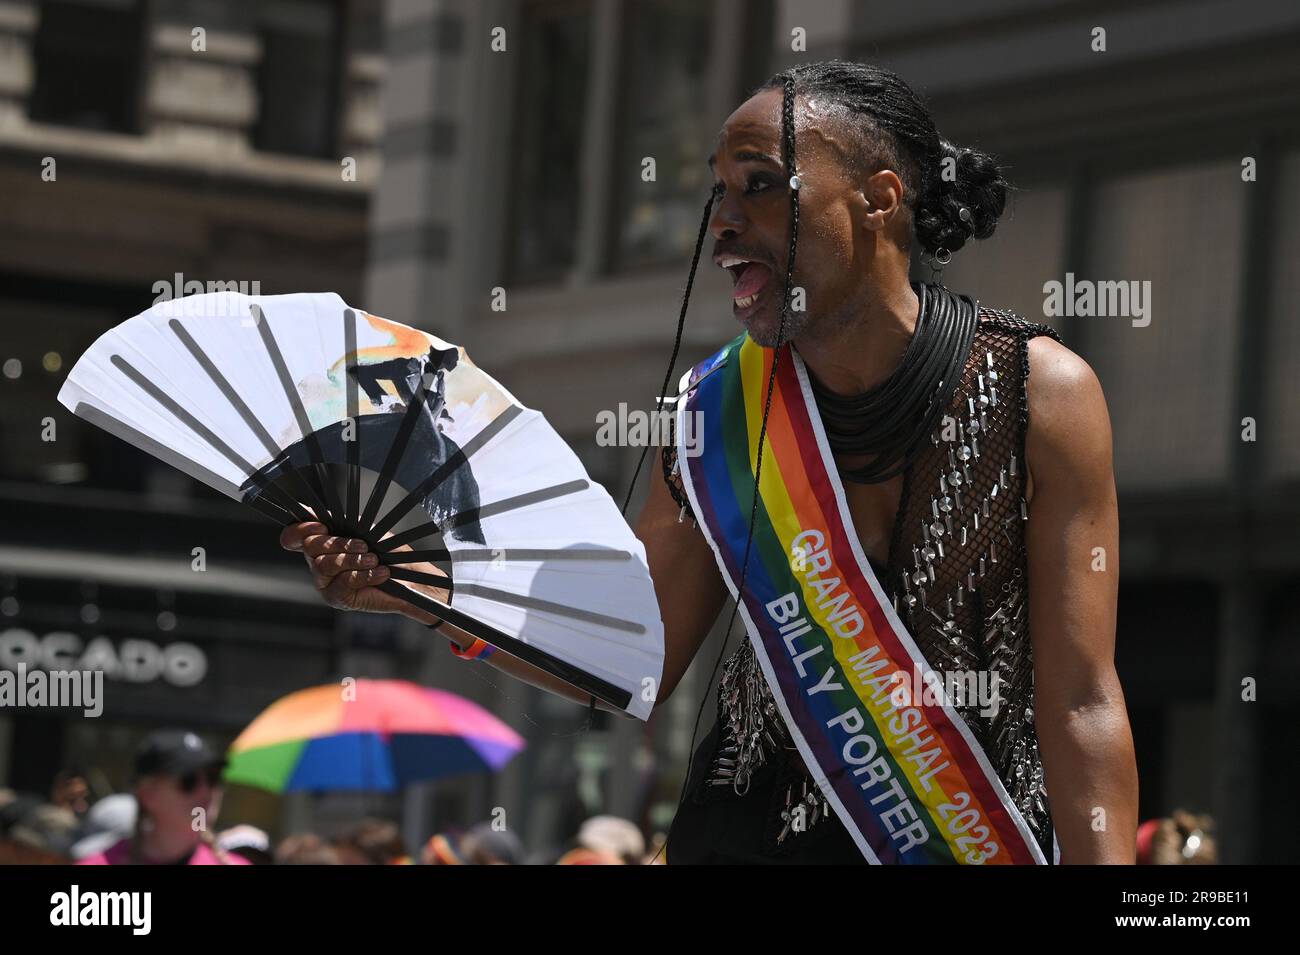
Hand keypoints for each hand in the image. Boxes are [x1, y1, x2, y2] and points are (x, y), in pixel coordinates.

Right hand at [279, 521, 432, 617]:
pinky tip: (379, 574)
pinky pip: (342, 582)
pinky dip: (364, 575)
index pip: (293, 536)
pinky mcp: (336, 598)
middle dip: (339, 544)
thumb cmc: (387, 553)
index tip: (321, 526)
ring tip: (374, 560)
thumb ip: (340, 523)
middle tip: (363, 545)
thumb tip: (316, 512)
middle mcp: (318, 562)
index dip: (300, 529)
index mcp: (322, 543)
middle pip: (310, 548)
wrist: (408, 577)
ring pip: (325, 565)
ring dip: (354, 560)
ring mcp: (324, 582)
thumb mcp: (365, 530)